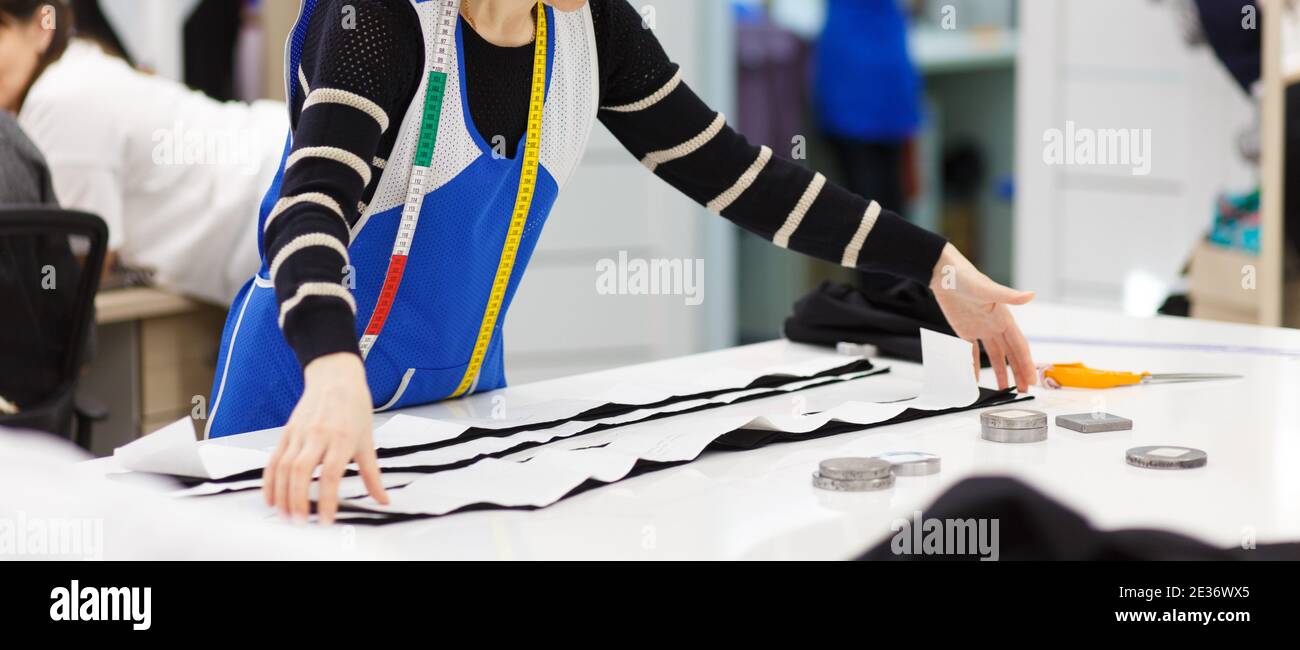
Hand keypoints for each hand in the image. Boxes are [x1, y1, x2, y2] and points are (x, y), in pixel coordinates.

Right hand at [263, 352, 388, 523]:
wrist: (335, 377)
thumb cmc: (354, 407)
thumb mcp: (367, 441)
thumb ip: (372, 474)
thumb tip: (383, 499)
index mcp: (343, 439)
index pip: (332, 474)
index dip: (328, 500)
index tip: (327, 520)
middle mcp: (319, 436)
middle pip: (302, 472)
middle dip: (299, 501)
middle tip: (301, 522)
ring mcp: (300, 433)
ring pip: (285, 467)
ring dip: (282, 495)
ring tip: (286, 516)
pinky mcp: (287, 432)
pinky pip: (274, 459)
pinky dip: (270, 481)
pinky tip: (272, 498)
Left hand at [929, 243, 1035, 391]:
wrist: (944, 274)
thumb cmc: (966, 278)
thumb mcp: (987, 289)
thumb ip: (1009, 296)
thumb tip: (1031, 295)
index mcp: (1004, 318)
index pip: (1020, 346)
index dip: (1027, 363)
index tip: (1033, 379)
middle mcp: (995, 325)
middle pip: (1010, 354)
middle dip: (1018, 372)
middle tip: (1023, 391)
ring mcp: (981, 328)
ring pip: (995, 355)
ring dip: (1000, 371)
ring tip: (1005, 389)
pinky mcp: (965, 330)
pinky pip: (971, 352)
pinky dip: (974, 365)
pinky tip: (975, 379)